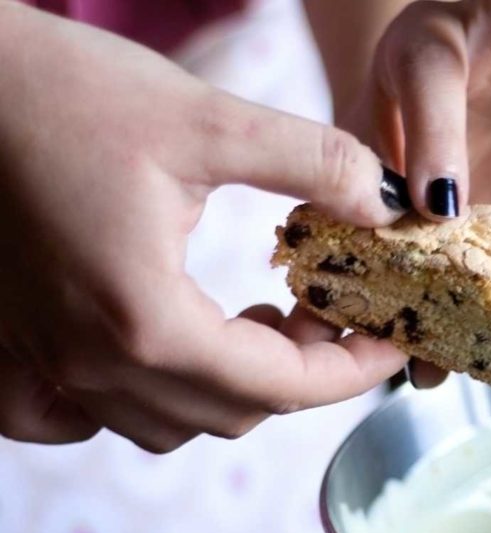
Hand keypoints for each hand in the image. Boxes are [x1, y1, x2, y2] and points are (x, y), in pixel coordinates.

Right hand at [0, 3, 408, 451]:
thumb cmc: (52, 91)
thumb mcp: (201, 118)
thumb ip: (311, 160)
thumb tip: (385, 200)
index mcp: (147, 322)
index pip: (283, 386)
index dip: (355, 371)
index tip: (392, 344)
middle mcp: (95, 364)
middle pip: (237, 412)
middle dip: (304, 371)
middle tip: (330, 312)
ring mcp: (49, 367)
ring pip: (173, 422)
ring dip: (237, 386)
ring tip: (262, 322)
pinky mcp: (14, 353)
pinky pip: (85, 419)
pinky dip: (143, 402)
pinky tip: (163, 355)